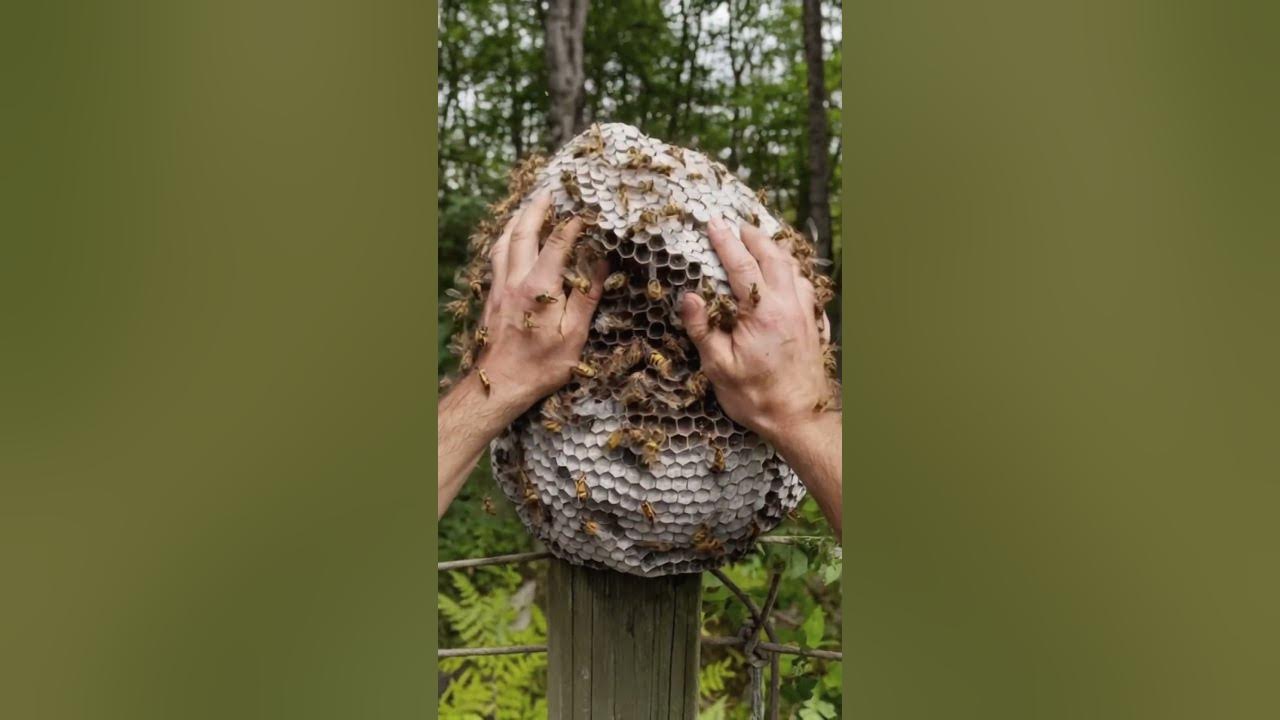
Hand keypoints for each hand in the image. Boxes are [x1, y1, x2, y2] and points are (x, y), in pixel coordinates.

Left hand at [475, 192, 607, 413]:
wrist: (498, 386)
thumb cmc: (541, 366)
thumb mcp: (574, 335)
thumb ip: (586, 296)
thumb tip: (601, 264)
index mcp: (539, 287)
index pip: (557, 243)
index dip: (572, 224)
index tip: (584, 212)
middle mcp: (515, 280)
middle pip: (522, 232)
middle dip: (536, 209)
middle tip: (548, 192)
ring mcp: (499, 288)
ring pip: (503, 242)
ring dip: (516, 220)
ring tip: (527, 208)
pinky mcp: (491, 298)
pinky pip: (495, 258)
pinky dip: (504, 241)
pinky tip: (509, 241)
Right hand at [680, 218, 833, 447]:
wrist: (800, 419)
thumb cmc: (757, 397)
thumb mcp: (719, 366)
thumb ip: (703, 328)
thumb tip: (688, 297)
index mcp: (763, 312)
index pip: (741, 264)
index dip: (725, 241)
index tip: (713, 222)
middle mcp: (789, 305)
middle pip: (773, 256)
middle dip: (754, 237)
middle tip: (738, 225)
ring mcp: (806, 314)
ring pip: (794, 268)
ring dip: (777, 251)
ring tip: (762, 242)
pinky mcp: (815, 326)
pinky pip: (807, 287)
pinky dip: (795, 272)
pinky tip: (789, 275)